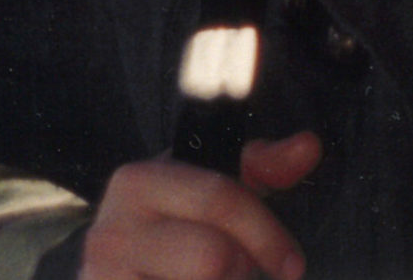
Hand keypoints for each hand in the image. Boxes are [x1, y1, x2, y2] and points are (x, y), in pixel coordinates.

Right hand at [78, 132, 322, 279]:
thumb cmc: (174, 227)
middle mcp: (111, 232)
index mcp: (137, 182)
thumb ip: (263, 167)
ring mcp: (103, 279)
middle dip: (239, 271)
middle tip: (235, 272)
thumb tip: (309, 145)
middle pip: (213, 259)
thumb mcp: (212, 189)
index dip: (267, 234)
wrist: (113, 272)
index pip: (220, 200)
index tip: (291, 264)